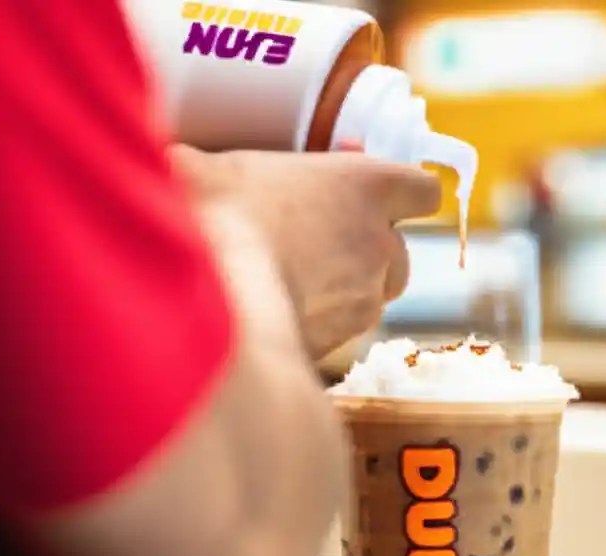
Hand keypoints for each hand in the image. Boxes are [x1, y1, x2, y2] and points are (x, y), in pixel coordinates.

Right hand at [173, 146, 441, 358]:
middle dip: (368, 254)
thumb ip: (226, 166)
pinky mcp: (340, 344)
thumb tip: (181, 161)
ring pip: (370, 299)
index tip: (382, 200)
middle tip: (316, 246)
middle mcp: (379, 244)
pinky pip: (337, 334)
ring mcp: (364, 300)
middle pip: (399, 253)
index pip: (423, 191)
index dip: (406, 197)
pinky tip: (271, 314)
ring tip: (287, 282)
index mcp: (365, 186)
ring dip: (342, 294)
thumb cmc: (213, 213)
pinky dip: (315, 326)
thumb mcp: (209, 166)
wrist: (208, 296)